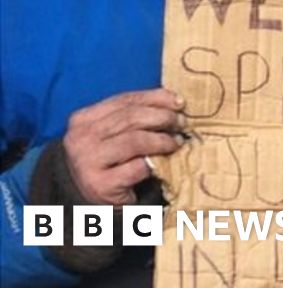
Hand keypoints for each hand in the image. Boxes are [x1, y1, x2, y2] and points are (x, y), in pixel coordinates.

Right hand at [62, 89, 185, 204]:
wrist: (90, 204)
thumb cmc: (109, 163)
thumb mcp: (115, 134)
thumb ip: (136, 116)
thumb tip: (175, 101)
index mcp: (83, 119)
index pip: (125, 100)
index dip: (156, 98)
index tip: (180, 102)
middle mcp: (80, 138)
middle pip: (131, 118)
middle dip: (163, 118)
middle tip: (182, 124)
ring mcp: (87, 162)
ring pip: (135, 140)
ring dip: (162, 140)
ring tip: (176, 142)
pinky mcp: (100, 184)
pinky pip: (137, 167)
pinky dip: (155, 163)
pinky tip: (164, 163)